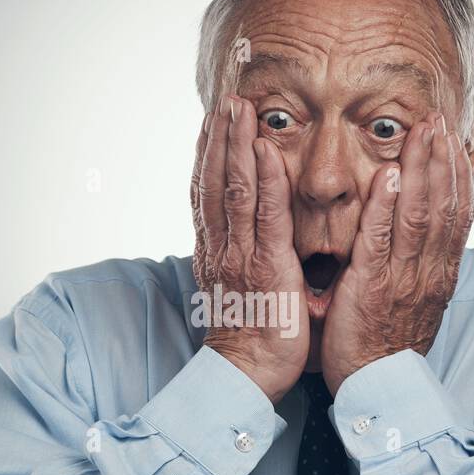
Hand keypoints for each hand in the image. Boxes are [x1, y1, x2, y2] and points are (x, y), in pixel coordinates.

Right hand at [192, 94, 308, 404]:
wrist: (246, 375)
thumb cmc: (249, 336)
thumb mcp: (237, 288)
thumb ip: (238, 257)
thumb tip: (239, 238)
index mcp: (215, 251)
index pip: (206, 192)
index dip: (208, 154)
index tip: (212, 121)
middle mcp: (221, 247)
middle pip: (215, 181)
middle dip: (220, 137)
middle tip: (226, 99)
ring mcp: (241, 255)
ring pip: (235, 189)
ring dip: (237, 145)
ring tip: (240, 108)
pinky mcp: (267, 267)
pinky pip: (266, 217)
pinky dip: (265, 181)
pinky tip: (265, 151)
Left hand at [320, 111, 473, 395]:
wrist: (375, 389)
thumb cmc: (385, 346)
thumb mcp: (414, 301)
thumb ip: (420, 265)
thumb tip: (426, 236)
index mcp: (439, 273)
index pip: (457, 214)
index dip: (458, 174)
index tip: (454, 139)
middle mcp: (429, 272)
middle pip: (444, 205)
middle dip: (442, 159)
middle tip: (438, 119)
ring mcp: (403, 280)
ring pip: (420, 216)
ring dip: (422, 170)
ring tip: (421, 132)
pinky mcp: (373, 289)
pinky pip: (381, 241)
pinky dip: (386, 207)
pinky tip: (389, 176)